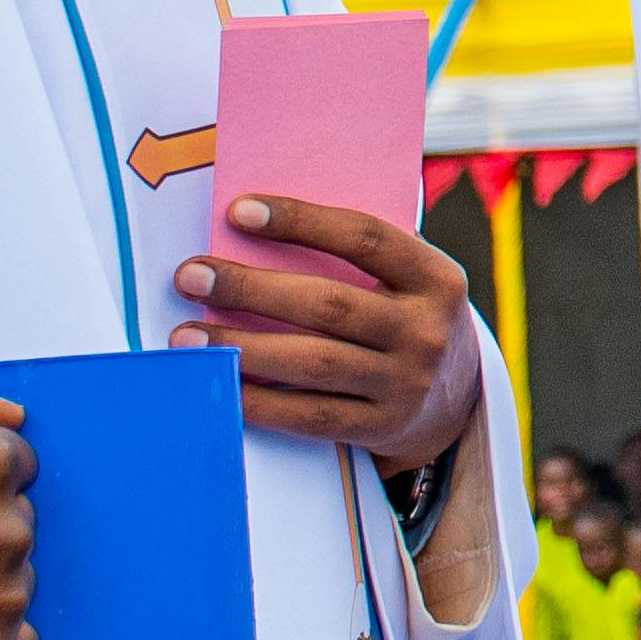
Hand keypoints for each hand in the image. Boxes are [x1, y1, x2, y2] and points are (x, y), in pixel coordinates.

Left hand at [174, 197, 476, 466]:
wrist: (452, 400)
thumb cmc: (403, 316)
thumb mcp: (407, 279)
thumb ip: (357, 253)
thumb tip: (260, 222)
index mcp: (437, 278)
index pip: (364, 238)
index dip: (300, 221)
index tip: (239, 211)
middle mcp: (427, 331)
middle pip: (328, 303)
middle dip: (250, 287)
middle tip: (191, 275)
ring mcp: (405, 384)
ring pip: (312, 363)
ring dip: (242, 347)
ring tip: (187, 335)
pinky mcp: (381, 427)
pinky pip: (310, 416)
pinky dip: (259, 401)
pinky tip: (221, 383)